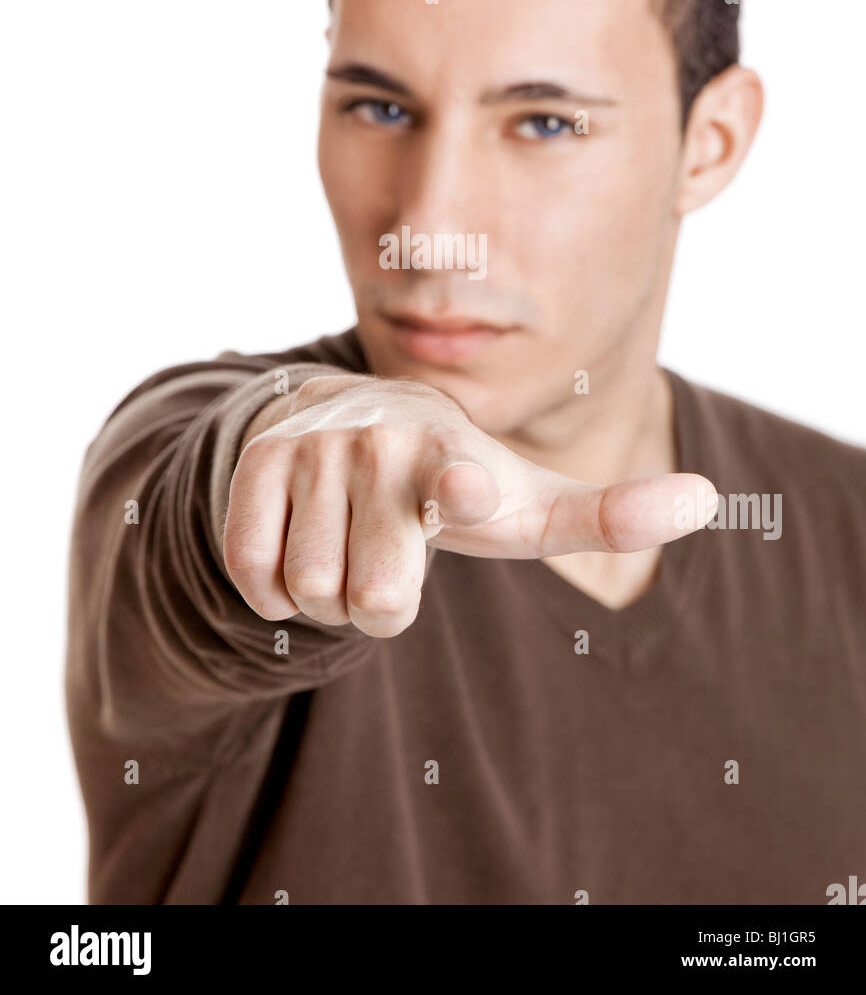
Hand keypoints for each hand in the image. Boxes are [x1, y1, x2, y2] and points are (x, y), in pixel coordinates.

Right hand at [223, 373, 715, 636]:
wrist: (341, 415)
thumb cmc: (450, 478)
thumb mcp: (525, 501)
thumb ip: (609, 512)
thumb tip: (710, 498)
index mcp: (457, 456)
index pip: (459, 481)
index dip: (463, 491)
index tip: (466, 487)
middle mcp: (383, 443)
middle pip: (373, 599)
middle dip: (380, 602)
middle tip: (391, 553)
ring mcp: (313, 450)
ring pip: (311, 592)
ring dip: (329, 590)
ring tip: (349, 537)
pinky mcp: (254, 464)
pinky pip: (254, 573)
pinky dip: (276, 584)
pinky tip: (303, 538)